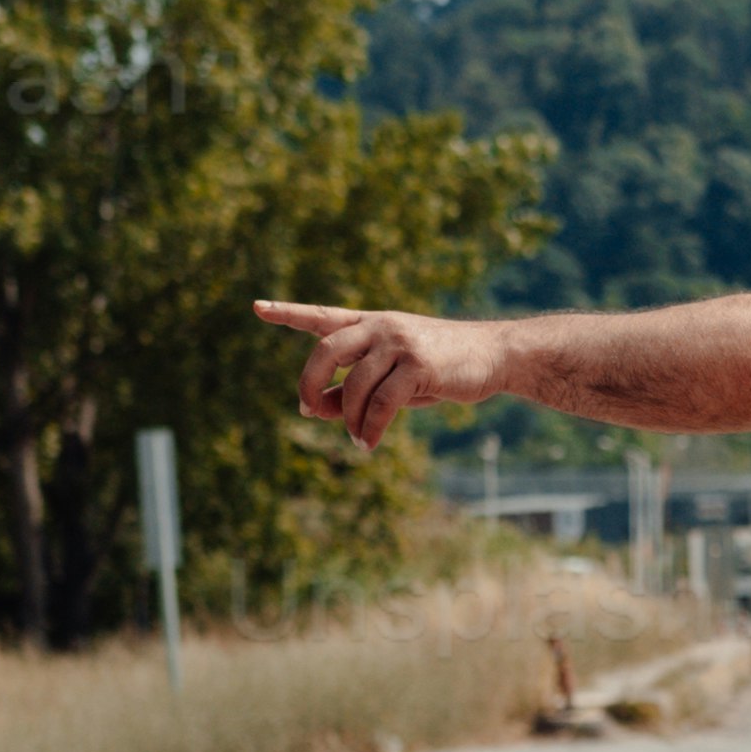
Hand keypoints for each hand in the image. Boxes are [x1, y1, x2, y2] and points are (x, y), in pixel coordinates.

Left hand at [256, 294, 504, 450]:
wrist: (493, 356)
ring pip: (355, 385)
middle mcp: (380, 326)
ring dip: (349, 419)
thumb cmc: (438, 367)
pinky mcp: (419, 364)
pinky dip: (370, 428)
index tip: (257, 308)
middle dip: (309, 382)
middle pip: (327, 349)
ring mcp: (400, 342)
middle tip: (307, 408)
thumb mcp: (389, 375)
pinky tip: (368, 443)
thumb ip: (350, 387)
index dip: (288, 312)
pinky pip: (382, 403)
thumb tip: (309, 408)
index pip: (322, 316)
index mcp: (370, 323)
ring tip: (355, 439)